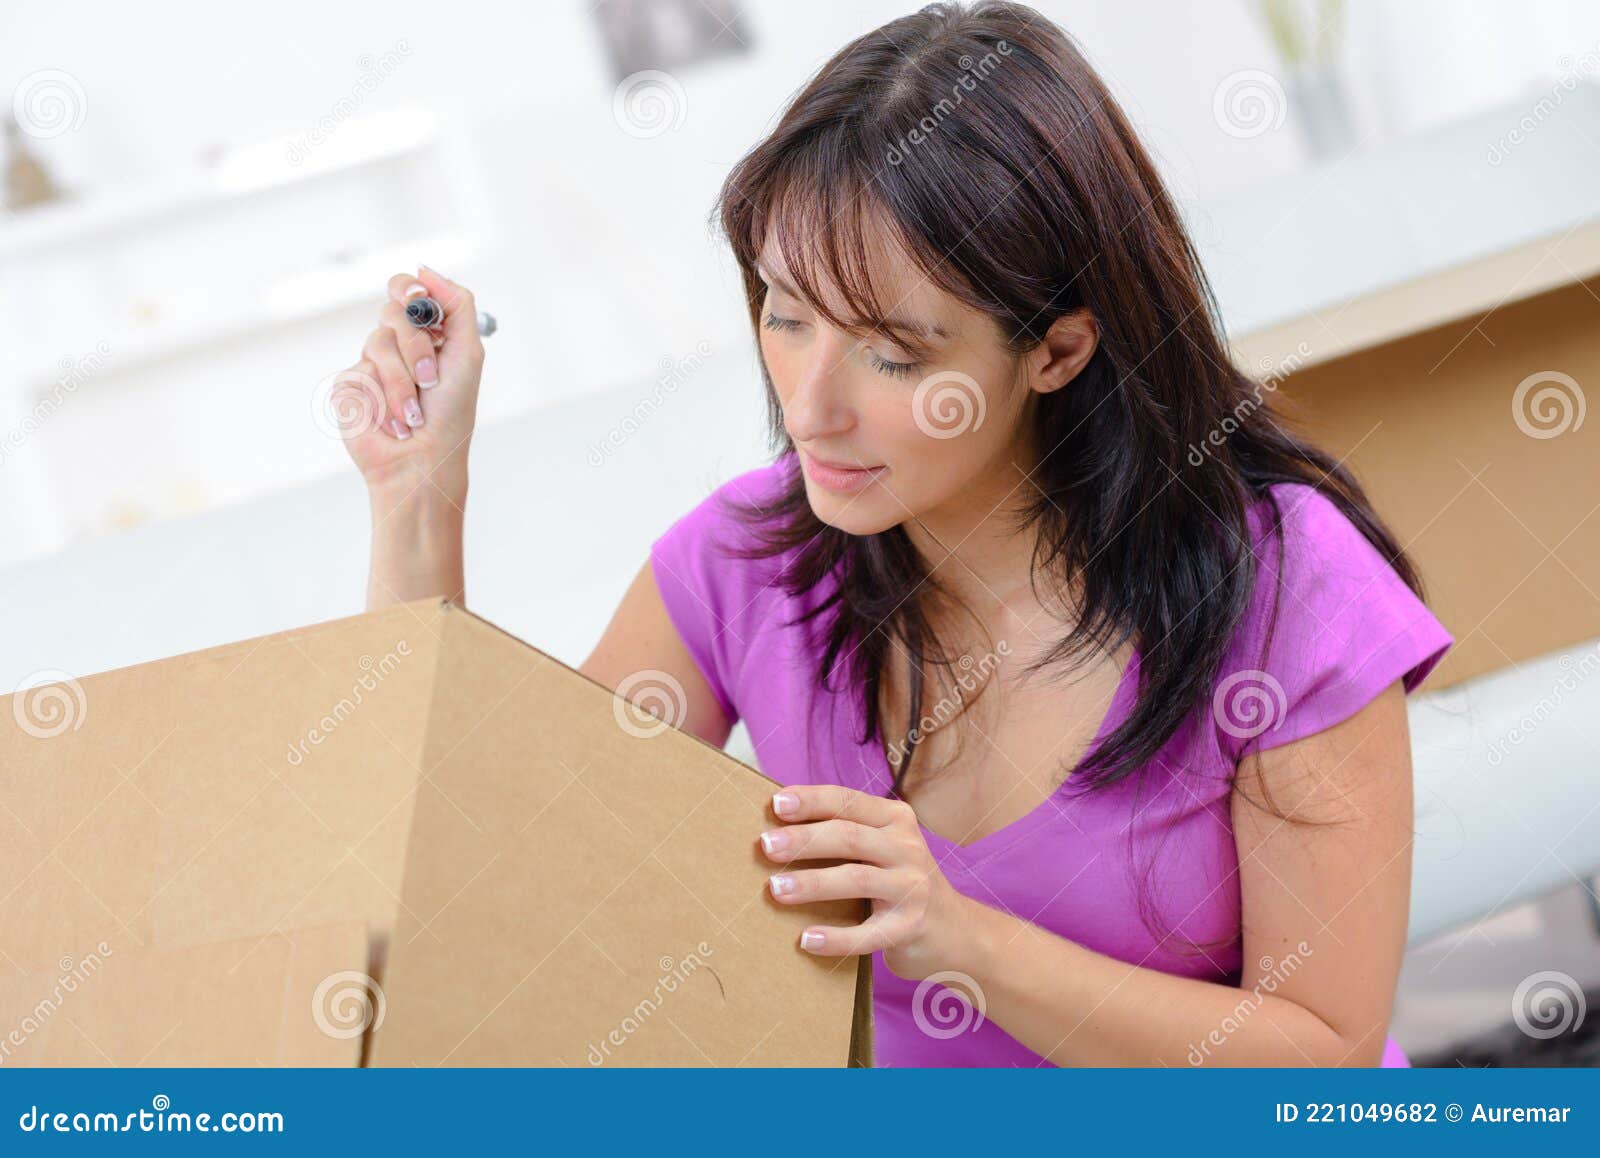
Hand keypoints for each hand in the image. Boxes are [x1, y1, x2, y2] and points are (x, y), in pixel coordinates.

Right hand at [329, 265, 484, 498]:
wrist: (423, 460)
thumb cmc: (450, 413)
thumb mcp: (467, 354)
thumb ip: (457, 306)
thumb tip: (425, 270)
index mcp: (426, 334)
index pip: (407, 291)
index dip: (409, 289)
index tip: (418, 297)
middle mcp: (396, 345)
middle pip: (392, 311)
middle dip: (417, 347)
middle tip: (430, 379)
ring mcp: (370, 364)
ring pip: (377, 342)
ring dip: (403, 383)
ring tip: (414, 412)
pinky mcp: (349, 386)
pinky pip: (359, 373)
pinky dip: (383, 400)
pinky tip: (392, 422)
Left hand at [758, 784, 971, 979]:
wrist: (956, 931)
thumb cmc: (900, 882)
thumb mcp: (883, 848)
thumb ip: (847, 834)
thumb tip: (779, 829)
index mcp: (895, 820)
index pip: (848, 801)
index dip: (812, 800)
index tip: (776, 804)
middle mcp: (908, 848)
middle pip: (849, 836)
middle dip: (804, 840)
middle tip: (765, 846)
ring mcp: (912, 887)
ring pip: (857, 879)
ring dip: (813, 883)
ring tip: (776, 889)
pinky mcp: (911, 927)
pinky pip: (868, 933)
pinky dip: (836, 938)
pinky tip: (807, 940)